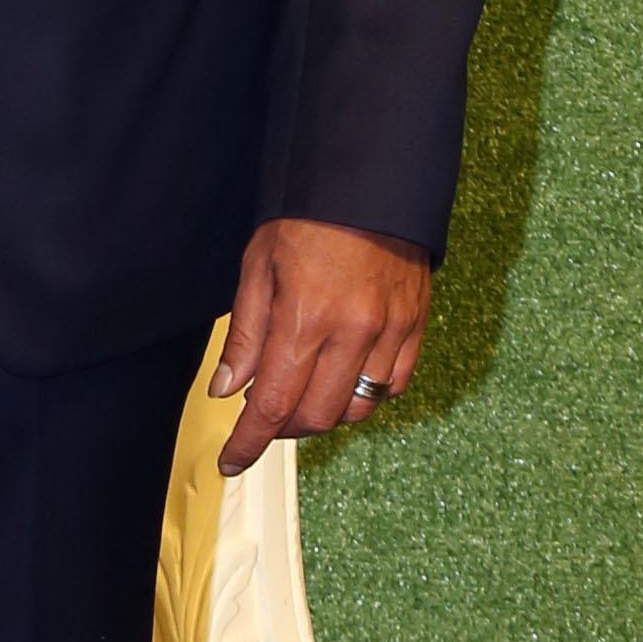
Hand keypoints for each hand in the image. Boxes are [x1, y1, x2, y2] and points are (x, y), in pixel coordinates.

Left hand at [212, 220, 432, 479]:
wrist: (371, 181)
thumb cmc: (308, 219)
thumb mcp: (258, 266)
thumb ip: (245, 334)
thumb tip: (226, 388)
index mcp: (305, 319)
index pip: (273, 405)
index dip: (248, 442)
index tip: (231, 460)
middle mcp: (352, 333)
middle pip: (315, 417)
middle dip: (283, 428)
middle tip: (264, 411)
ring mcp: (389, 332)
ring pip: (357, 410)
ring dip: (324, 413)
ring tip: (304, 390)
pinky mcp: (415, 326)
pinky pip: (394, 386)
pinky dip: (366, 396)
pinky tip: (345, 376)